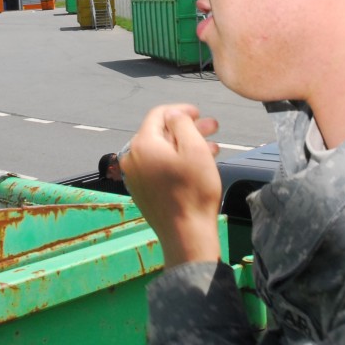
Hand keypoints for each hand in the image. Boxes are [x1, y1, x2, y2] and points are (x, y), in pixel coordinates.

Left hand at [120, 104, 222, 267]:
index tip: (200, 113)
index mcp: (142, 144)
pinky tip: (197, 164)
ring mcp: (135, 176)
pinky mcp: (142, 190)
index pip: (159, 114)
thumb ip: (181, 123)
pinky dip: (176, 161)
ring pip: (162, 151)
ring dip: (186, 145)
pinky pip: (158, 167)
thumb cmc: (194, 190)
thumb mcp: (193, 148)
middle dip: (187, 128)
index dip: (181, 110)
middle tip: (212, 128)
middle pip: (161, 133)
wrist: (186, 234)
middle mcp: (132, 158)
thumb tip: (172, 114)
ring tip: (212, 147)